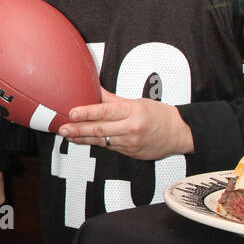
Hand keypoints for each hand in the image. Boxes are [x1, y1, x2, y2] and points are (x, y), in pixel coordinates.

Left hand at [56, 88, 194, 159]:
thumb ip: (113, 99)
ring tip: (68, 135)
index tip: (72, 112)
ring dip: (82, 138)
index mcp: (134, 111)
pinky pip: (109, 148)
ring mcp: (131, 143)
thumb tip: (94, 90)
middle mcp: (132, 128)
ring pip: (101, 141)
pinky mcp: (131, 154)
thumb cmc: (160, 115)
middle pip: (100, 129)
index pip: (106, 111)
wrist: (179, 134)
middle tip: (63, 128)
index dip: (87, 112)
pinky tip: (83, 140)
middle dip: (78, 129)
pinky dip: (95, 143)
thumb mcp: (138, 102)